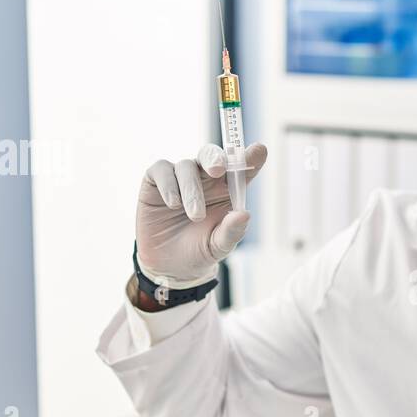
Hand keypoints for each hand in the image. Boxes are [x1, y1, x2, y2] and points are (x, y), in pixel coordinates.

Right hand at [136, 142, 266, 288]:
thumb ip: (231, 231)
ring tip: (195, 216)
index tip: (259, 150)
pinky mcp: (156, 181)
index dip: (251, 157)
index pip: (241, 168)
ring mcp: (180, 177)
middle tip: (218, 170)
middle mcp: (205, 179)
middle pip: (211, 155)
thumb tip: (244, 214)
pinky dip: (169, 185)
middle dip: (216, 158)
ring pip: (186, 166)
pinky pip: (162, 170)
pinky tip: (173, 203)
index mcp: (227, 190)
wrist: (168, 266)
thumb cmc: (199, 250)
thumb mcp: (219, 246)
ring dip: (191, 190)